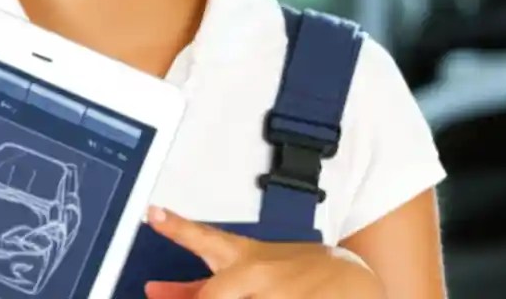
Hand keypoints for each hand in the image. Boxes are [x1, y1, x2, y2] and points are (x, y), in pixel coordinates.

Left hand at [145, 207, 383, 298]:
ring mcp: (281, 292)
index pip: (203, 239)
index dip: (177, 228)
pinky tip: (278, 298)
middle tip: (205, 298)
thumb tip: (155, 292)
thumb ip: (199, 285)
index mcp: (242, 257)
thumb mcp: (248, 270)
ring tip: (267, 293)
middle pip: (213, 295)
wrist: (352, 279)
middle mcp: (258, 273)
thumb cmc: (294, 275)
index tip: (153, 214)